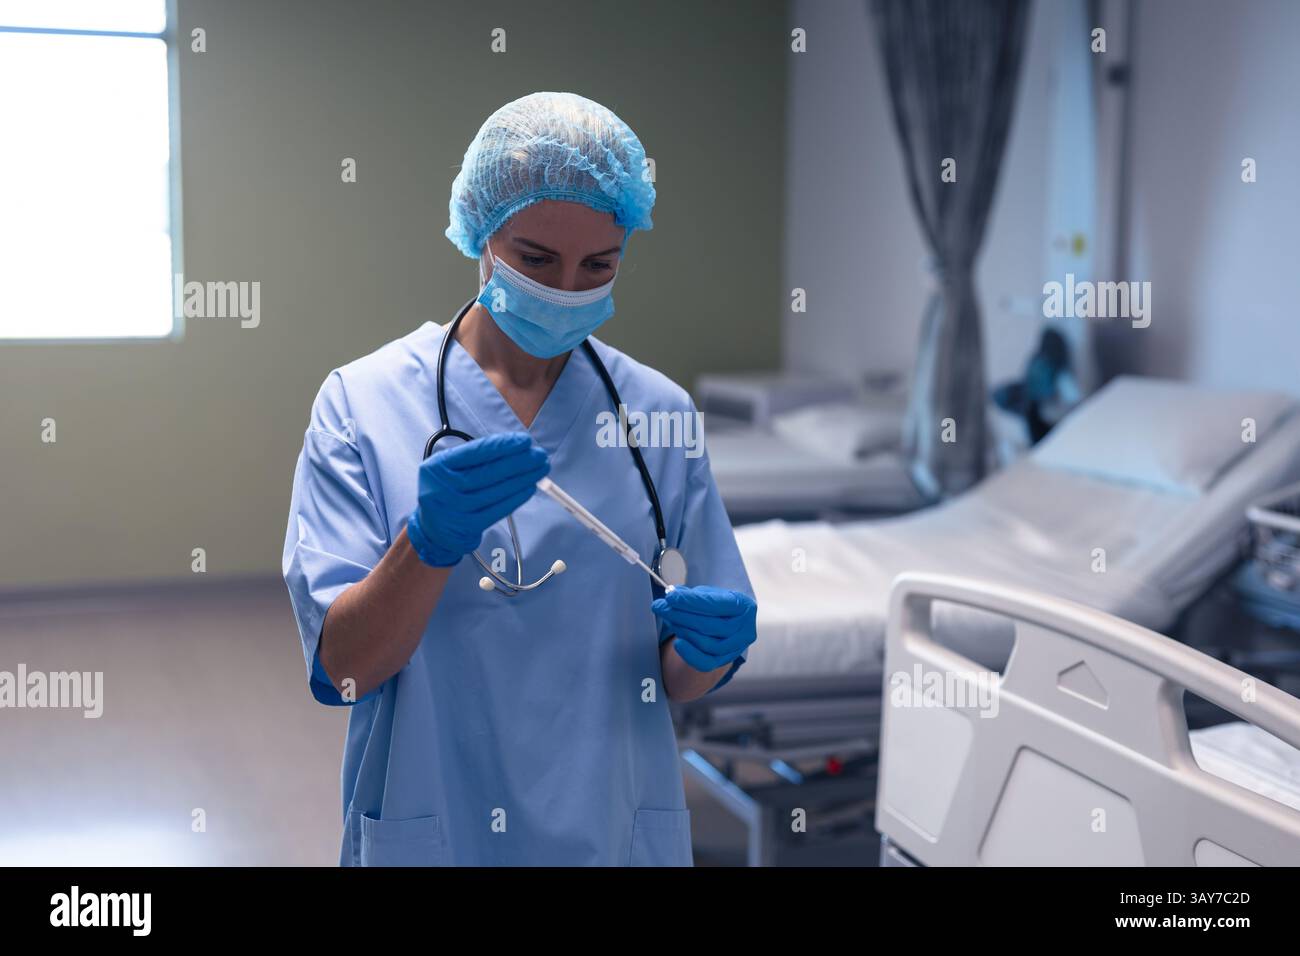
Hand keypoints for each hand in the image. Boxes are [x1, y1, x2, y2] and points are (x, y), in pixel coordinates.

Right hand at [407, 432, 548, 567]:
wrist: (431, 529)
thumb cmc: (446, 492)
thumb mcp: (448, 469)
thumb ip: (473, 459)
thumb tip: (513, 450)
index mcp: (438, 467)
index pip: (476, 452)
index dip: (503, 446)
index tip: (524, 441)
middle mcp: (443, 488)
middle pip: (488, 472)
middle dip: (519, 461)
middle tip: (539, 455)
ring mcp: (454, 509)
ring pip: (496, 491)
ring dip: (522, 479)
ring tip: (539, 470)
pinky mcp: (467, 527)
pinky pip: (497, 510)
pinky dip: (516, 498)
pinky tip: (528, 488)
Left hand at [651, 586, 756, 672]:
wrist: (727, 624)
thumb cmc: (717, 606)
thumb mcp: (709, 594)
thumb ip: (692, 595)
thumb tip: (673, 593)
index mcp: (744, 606)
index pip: (716, 605)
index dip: (691, 601)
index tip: (670, 597)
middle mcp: (744, 629)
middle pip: (709, 625)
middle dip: (681, 615)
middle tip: (660, 606)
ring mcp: (736, 648)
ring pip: (707, 644)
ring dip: (682, 630)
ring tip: (669, 619)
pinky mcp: (725, 662)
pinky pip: (706, 663)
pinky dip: (689, 654)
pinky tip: (677, 643)